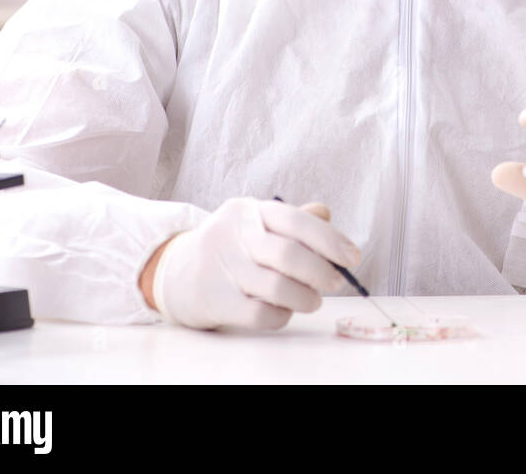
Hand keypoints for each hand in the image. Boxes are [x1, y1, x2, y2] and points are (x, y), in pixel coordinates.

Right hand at [150, 197, 359, 329]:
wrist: (172, 272)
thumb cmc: (231, 248)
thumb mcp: (256, 224)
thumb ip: (293, 220)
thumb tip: (326, 215)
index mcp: (250, 211)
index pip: (296, 220)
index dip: (330, 240)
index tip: (353, 257)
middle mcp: (233, 234)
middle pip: (288, 254)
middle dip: (321, 272)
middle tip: (336, 282)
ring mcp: (221, 267)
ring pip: (277, 287)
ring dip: (305, 298)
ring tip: (312, 300)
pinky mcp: (214, 300)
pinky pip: (260, 314)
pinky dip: (282, 315)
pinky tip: (285, 311)